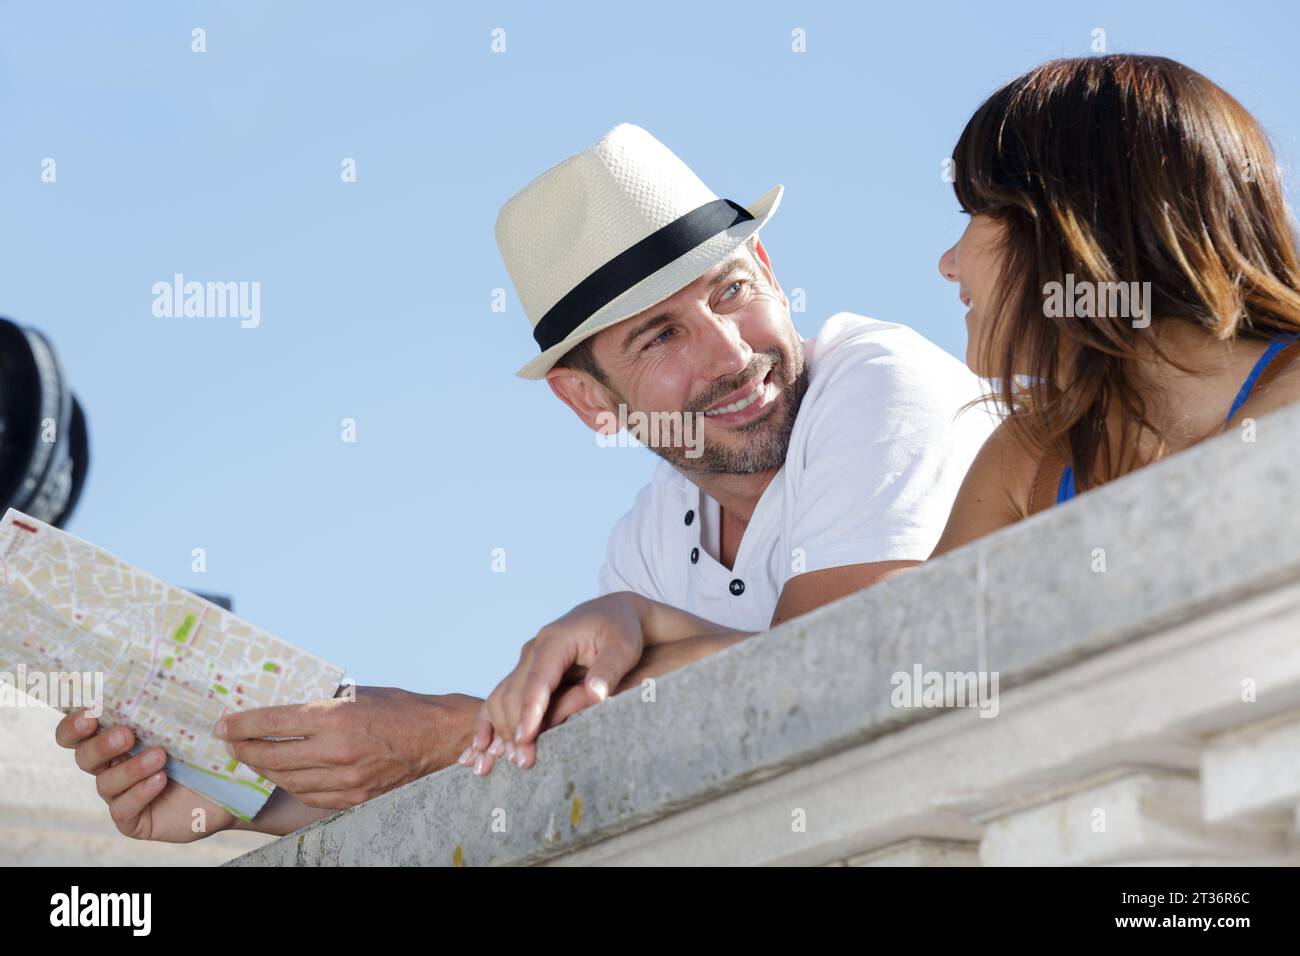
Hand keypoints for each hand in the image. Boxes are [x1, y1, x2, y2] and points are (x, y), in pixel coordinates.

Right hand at [55, 709, 234, 842]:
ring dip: (130, 768)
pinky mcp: (133, 819)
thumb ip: (173, 700)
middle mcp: (112, 766)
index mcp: (116, 738)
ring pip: (105, 783)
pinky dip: (139, 793)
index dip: (74, 723)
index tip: (89, 710)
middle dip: (99, 744)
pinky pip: (122, 809)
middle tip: (125, 734)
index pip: (78, 731)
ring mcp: (120, 794)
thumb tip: (174, 660)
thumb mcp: (191, 721)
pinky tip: (161, 781)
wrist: (231, 786)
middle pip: (83, 756)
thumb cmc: (205, 746)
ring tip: (160, 756)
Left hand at [216, 687, 477, 810]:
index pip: (273, 723)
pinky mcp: (353, 798)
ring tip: (253, 758)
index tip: (224, 724)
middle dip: (244, 749)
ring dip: (264, 769)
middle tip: (231, 742)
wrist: (436, 738)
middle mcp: (336, 751)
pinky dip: (291, 784)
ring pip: (286, 779)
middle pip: (272, 756)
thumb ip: (320, 703)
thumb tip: (283, 707)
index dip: (242, 724)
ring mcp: (345, 780)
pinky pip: (309, 795)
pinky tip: (284, 774)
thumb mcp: (356, 694)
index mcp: (336, 718)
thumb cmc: (397, 708)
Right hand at [463, 593, 648, 774]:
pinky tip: (481, 747)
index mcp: (554, 641)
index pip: (538, 679)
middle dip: (513, 727)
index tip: (525, 739)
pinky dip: (490, 722)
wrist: (613, 614)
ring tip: (499, 762)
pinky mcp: (527, 674)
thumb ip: (610, 668)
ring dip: (498, 729)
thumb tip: (597, 693)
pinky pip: (501, 698)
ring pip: (501, 698)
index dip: (529, 710)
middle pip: (513, 692)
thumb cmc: (621, 630)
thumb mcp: (624, 646)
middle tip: (523, 762)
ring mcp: (527, 663)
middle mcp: (533, 651)